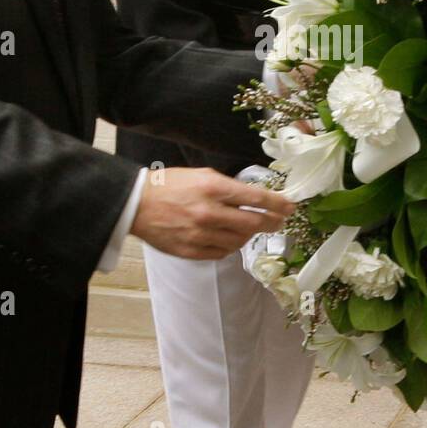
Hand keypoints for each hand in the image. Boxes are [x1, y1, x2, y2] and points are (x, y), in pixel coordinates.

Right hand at [130, 167, 294, 259]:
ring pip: (239, 241)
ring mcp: (200, 234)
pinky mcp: (192, 251)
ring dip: (249, 235)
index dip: (277, 204)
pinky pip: (222, 252)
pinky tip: (229, 237)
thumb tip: (254, 199)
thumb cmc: (169, 185)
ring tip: (249, 228)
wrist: (136, 204)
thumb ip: (228, 188)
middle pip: (253, 223)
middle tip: (279, 222)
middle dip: (271, 222)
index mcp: (212, 187)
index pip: (255, 198)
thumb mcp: (202, 175)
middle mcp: (208, 212)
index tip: (290, 207)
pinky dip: (230, 246)